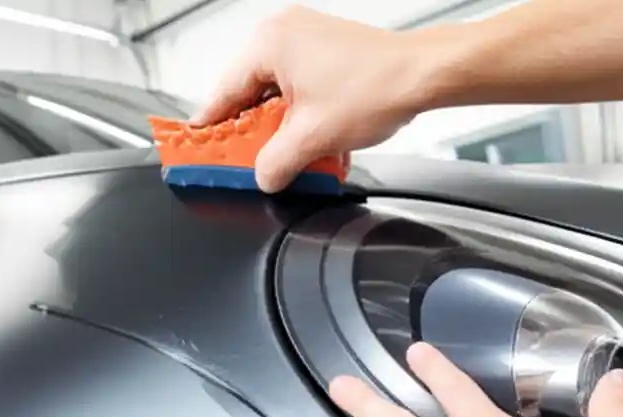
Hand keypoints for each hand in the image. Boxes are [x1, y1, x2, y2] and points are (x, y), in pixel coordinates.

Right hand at [193, 6, 428, 192]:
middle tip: (249, 161)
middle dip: (256, 134)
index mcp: (269, 44)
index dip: (211, 127)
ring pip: (280, 96)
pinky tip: (317, 145)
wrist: (424, 76)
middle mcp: (285, 34)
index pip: (223, 92)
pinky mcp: (329, 53)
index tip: (199, 148)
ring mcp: (308, 41)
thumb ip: (275, 164)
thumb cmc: (378, 85)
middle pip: (251, 95)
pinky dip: (306, 118)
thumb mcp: (312, 138)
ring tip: (292, 158)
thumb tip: (264, 177)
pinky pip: (303, 90)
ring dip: (285, 131)